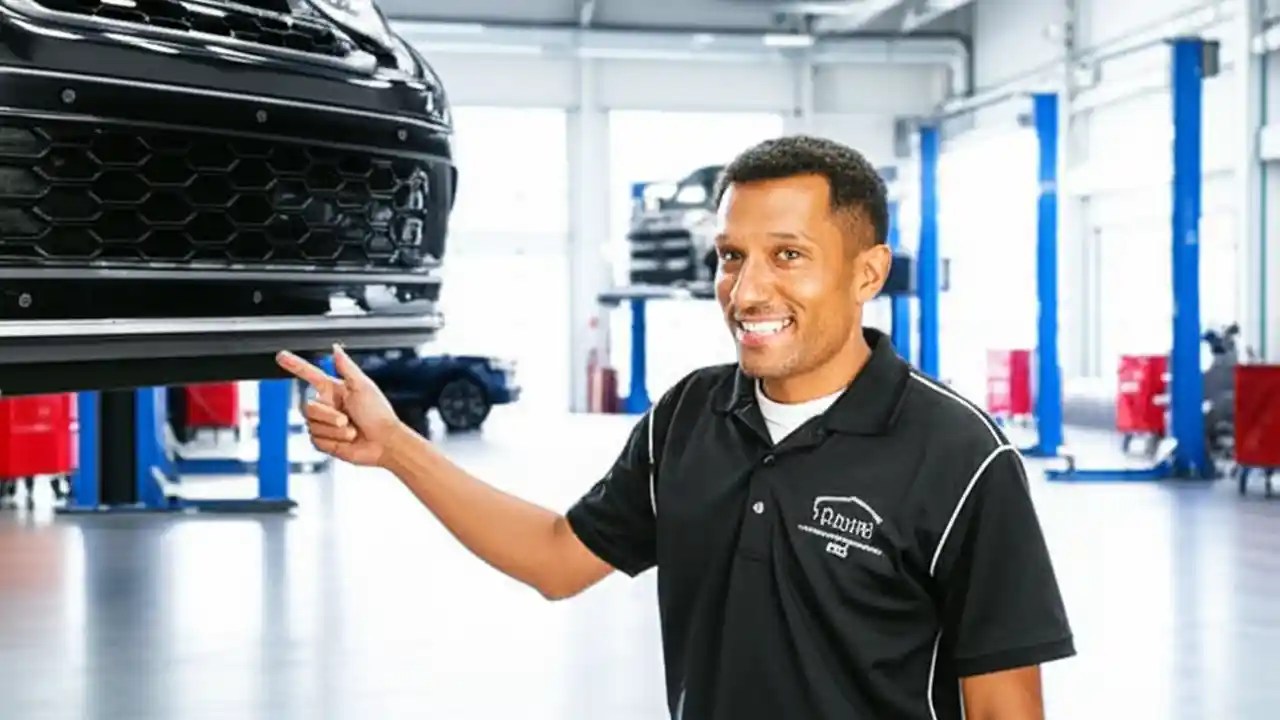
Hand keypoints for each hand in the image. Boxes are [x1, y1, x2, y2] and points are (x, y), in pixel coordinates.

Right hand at [275, 344, 403, 466]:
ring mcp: (326, 424)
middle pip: (307, 407)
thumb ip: (346, 367)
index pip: (310, 375)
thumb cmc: (378, 414)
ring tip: (352, 430)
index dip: (295, 365)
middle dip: (328, 415)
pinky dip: (333, 441)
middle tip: (347, 419)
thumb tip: (336, 348)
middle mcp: (328, 406)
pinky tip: (346, 440)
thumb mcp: (363, 386)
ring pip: (312, 425)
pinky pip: (316, 440)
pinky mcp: (325, 441)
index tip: (281, 356)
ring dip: (335, 430)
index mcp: (335, 390)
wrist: (384, 443)